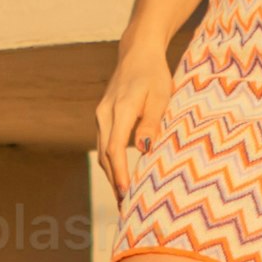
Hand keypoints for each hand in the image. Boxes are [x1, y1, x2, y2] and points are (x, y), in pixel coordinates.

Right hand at [91, 46, 173, 197]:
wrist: (137, 53)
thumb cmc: (154, 75)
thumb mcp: (161, 96)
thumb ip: (152, 122)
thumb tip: (144, 149)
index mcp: (120, 109)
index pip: (115, 148)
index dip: (120, 173)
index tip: (126, 192)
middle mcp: (104, 114)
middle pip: (105, 155)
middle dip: (115, 182)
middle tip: (126, 208)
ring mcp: (101, 116)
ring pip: (102, 152)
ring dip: (112, 175)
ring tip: (124, 198)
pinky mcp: (103, 117)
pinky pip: (104, 144)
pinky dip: (112, 163)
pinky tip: (121, 176)